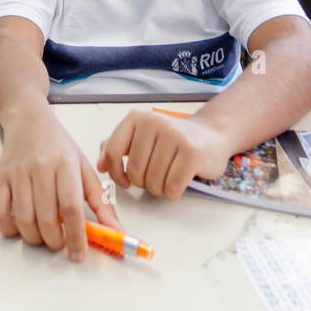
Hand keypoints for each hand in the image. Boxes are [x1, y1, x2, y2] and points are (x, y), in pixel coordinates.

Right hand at [0, 116, 120, 260]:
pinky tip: (22, 227)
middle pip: (46, 218)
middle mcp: (40, 168)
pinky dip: (10, 229)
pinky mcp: (0, 178)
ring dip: (35, 238)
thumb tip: (115, 230)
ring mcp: (17, 173)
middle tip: (61, 243)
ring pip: (24, 220)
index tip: (79, 255)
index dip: (76, 236)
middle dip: (55, 242)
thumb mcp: (85, 168)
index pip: (72, 207)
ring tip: (45, 236)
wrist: (29, 120)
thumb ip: (101, 201)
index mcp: (66, 164)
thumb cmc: (59, 146)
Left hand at [98, 109, 229, 199]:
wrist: (211, 135)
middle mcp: (155, 122)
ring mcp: (175, 136)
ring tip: (168, 177)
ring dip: (159, 189)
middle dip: (143, 183)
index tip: (124, 180)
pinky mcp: (193, 153)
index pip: (112, 151)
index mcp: (137, 118)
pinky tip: (179, 182)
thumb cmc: (172, 140)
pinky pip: (172, 187)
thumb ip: (116, 147)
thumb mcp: (141, 137)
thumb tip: (100, 165)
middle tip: (155, 177)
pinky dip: (173, 192)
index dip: (116, 172)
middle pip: (135, 172)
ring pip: (153, 182)